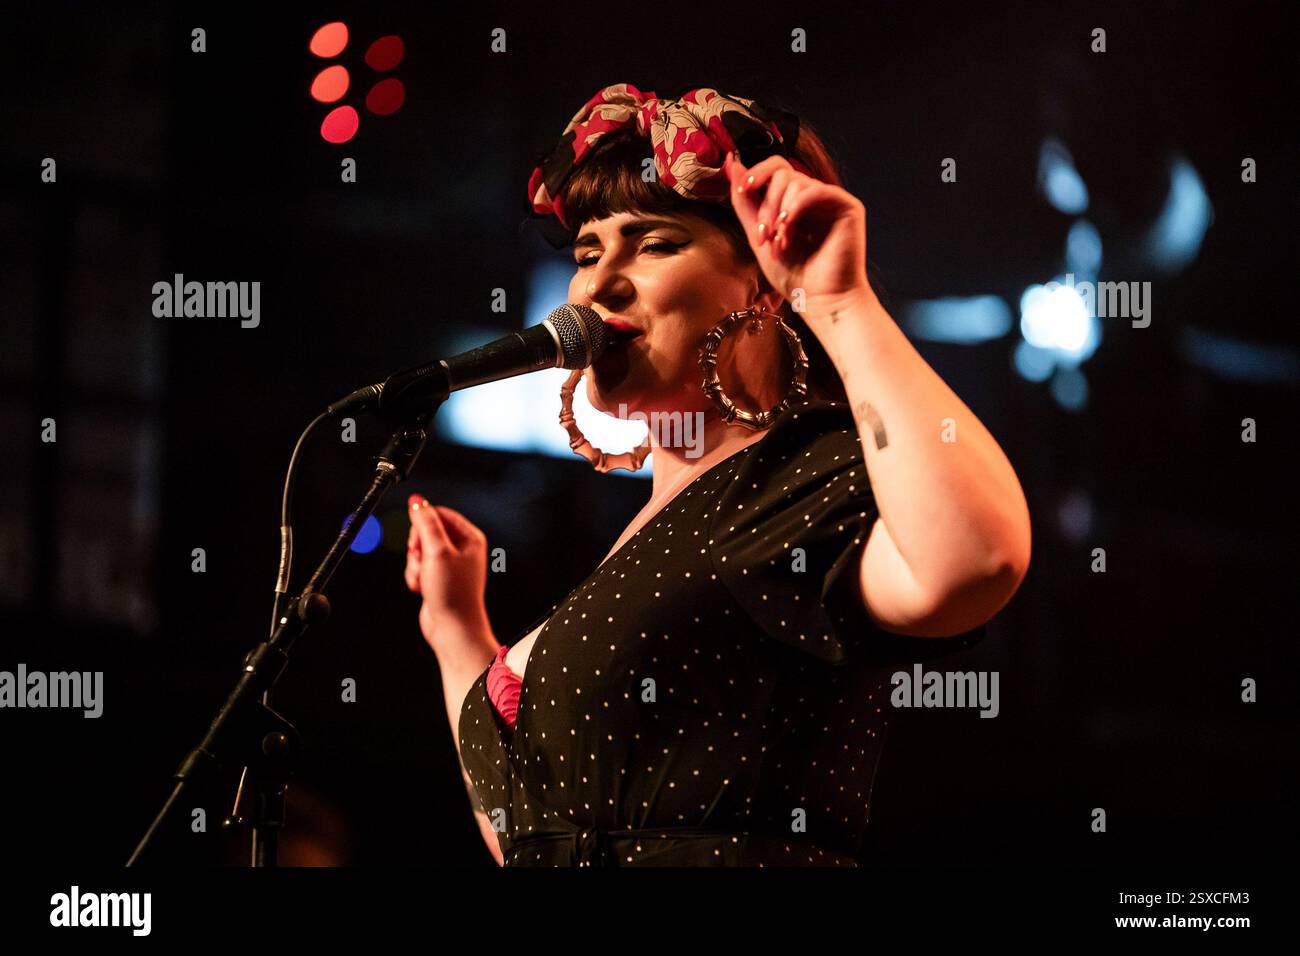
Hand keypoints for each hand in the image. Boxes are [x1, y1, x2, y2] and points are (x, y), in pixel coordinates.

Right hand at [406, 495, 488, 646]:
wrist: (452, 628)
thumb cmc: (452, 592)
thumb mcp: (436, 551)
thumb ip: (425, 523)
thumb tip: (416, 500)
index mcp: (469, 537)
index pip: (439, 513)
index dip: (423, 524)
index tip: (418, 539)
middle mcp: (460, 549)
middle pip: (425, 532)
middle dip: (417, 548)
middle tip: (423, 561)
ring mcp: (448, 564)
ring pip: (418, 551)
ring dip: (414, 565)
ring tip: (424, 580)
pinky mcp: (436, 578)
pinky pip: (417, 567)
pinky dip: (414, 577)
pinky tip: (422, 589)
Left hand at [724, 151, 873, 322]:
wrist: (821, 301)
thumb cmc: (794, 276)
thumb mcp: (758, 236)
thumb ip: (746, 202)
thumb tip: (733, 164)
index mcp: (795, 202)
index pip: (776, 169)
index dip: (756, 174)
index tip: (742, 189)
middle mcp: (814, 198)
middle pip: (782, 172)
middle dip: (766, 204)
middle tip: (764, 237)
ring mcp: (831, 201)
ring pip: (795, 181)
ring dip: (779, 214)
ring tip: (779, 244)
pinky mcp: (848, 206)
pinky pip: (814, 190)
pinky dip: (795, 209)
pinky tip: (788, 232)